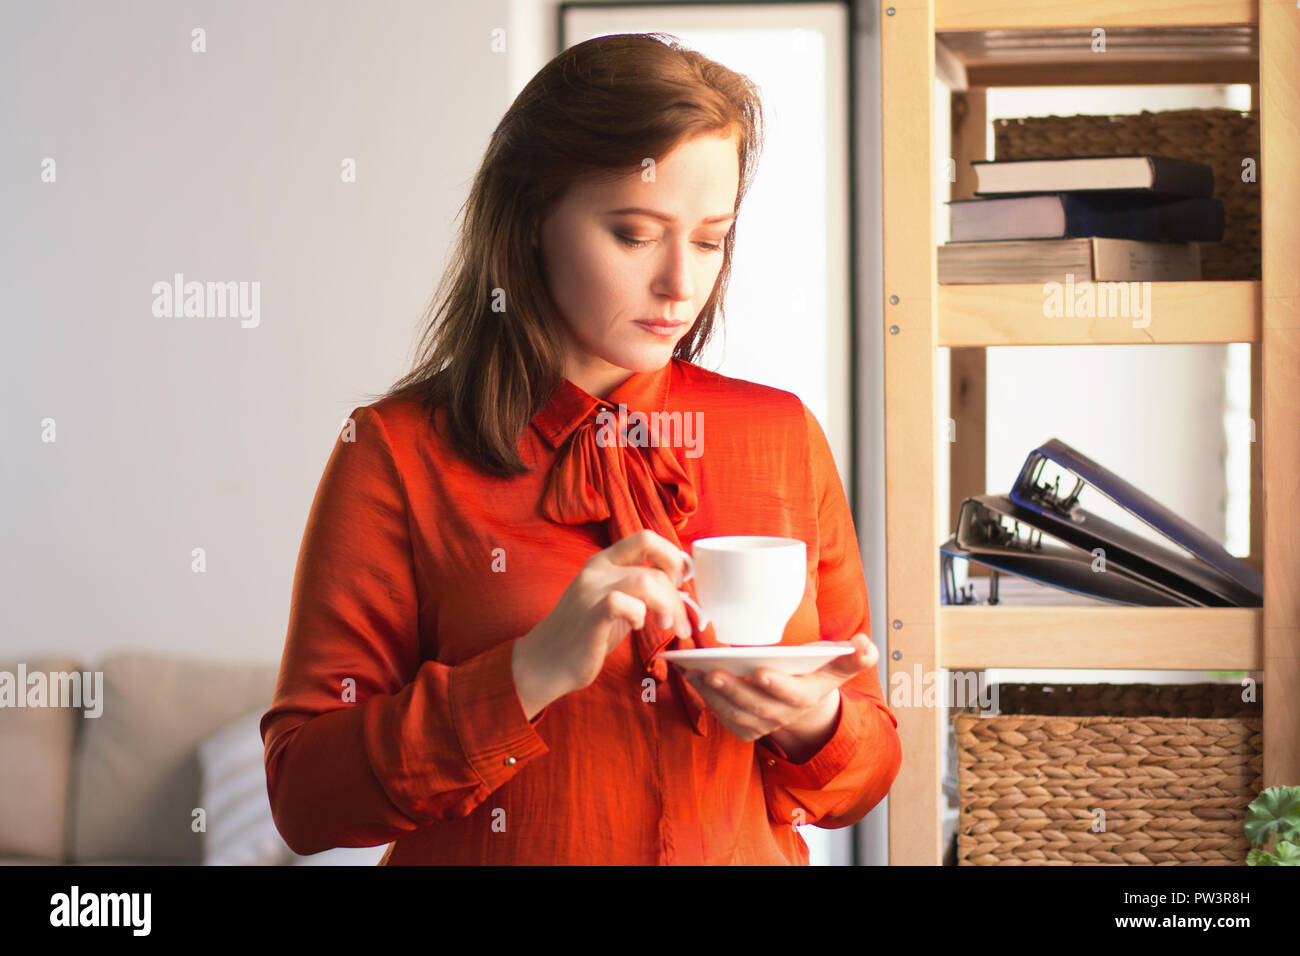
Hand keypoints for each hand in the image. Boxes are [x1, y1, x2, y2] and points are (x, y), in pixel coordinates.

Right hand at [519, 529, 693, 696]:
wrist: (546, 662)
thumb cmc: (585, 633)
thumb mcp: (612, 600)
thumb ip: (638, 587)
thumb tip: (678, 585)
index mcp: (604, 562)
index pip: (645, 538)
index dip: (672, 556)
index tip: (681, 583)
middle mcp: (597, 570)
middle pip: (655, 566)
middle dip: (677, 594)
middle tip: (680, 620)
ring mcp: (592, 592)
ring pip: (646, 581)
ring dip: (667, 606)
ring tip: (667, 627)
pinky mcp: (590, 616)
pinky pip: (622, 602)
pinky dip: (639, 613)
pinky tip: (638, 625)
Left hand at [682, 633, 878, 743]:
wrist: (801, 701)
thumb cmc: (815, 673)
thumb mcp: (837, 663)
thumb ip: (854, 656)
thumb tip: (867, 646)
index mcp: (805, 696)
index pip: (791, 694)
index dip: (777, 685)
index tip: (761, 671)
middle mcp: (782, 715)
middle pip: (756, 705)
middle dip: (734, 689)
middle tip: (714, 670)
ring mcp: (761, 723)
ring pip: (734, 713)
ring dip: (713, 694)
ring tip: (695, 672)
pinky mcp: (742, 725)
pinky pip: (721, 717)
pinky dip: (704, 699)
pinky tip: (691, 676)